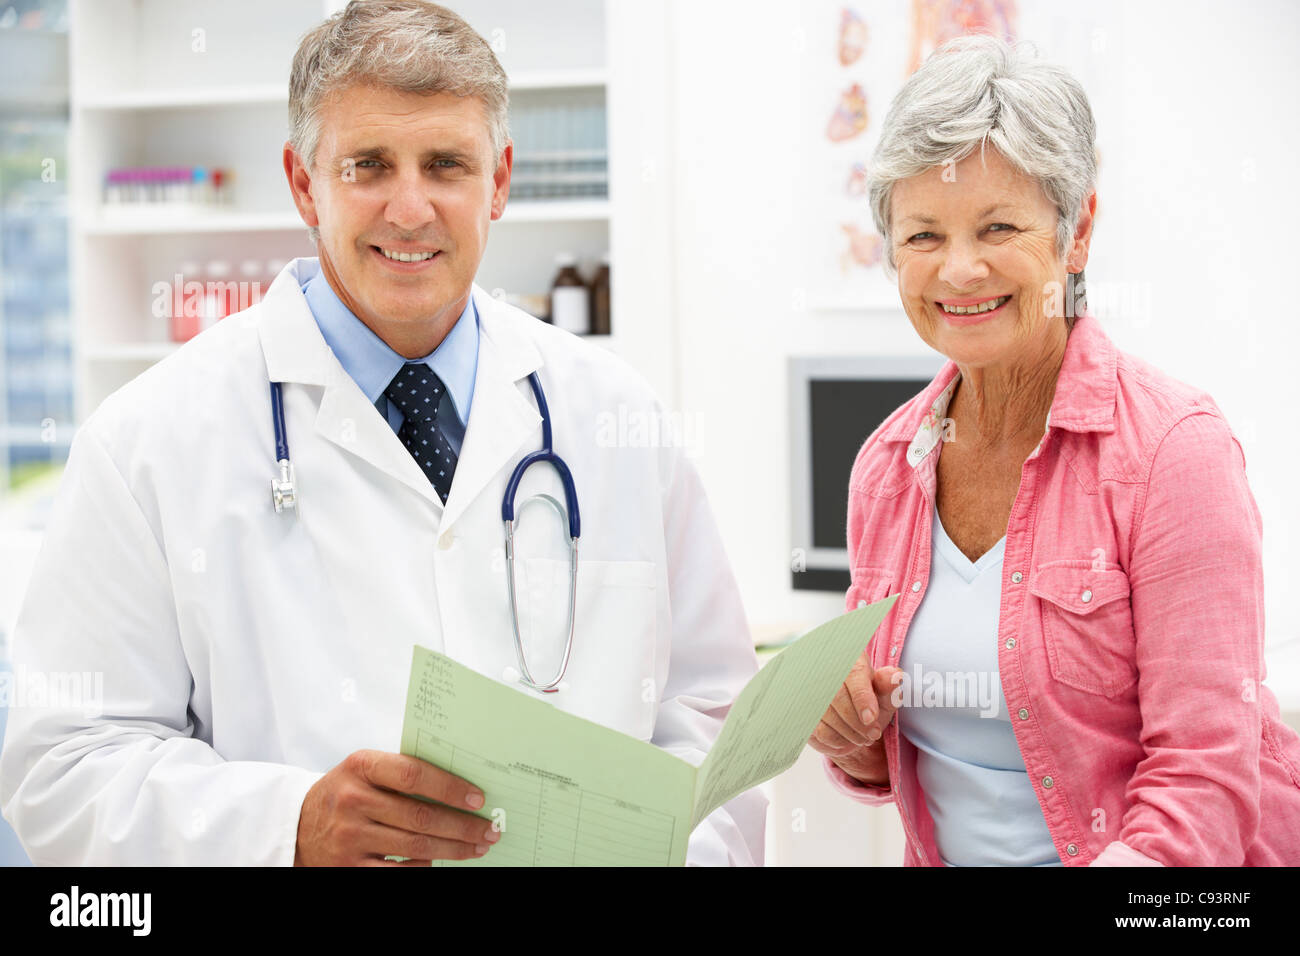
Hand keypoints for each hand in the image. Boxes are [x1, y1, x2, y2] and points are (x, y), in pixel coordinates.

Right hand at [294, 749, 498, 865]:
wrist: (296, 824)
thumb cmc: (344, 792)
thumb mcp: (363, 770)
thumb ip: (401, 772)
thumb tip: (459, 789)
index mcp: (360, 766)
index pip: (413, 774)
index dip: (449, 787)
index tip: (477, 798)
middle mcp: (353, 801)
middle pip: (420, 817)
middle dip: (462, 826)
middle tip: (489, 830)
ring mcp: (349, 837)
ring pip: (415, 846)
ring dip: (453, 849)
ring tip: (477, 847)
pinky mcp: (348, 867)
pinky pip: (398, 870)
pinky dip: (424, 865)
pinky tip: (439, 860)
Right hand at [809, 660, 903, 787]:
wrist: (851, 718)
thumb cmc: (870, 702)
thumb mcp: (885, 696)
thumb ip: (889, 686)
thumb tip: (893, 675)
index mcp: (849, 656)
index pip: (852, 674)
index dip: (862, 697)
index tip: (871, 718)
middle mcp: (823, 668)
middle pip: (837, 697)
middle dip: (858, 722)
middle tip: (873, 735)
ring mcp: (807, 689)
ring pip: (826, 716)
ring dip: (848, 734)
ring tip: (862, 738)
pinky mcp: (800, 710)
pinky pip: (817, 730)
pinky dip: (836, 741)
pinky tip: (847, 740)